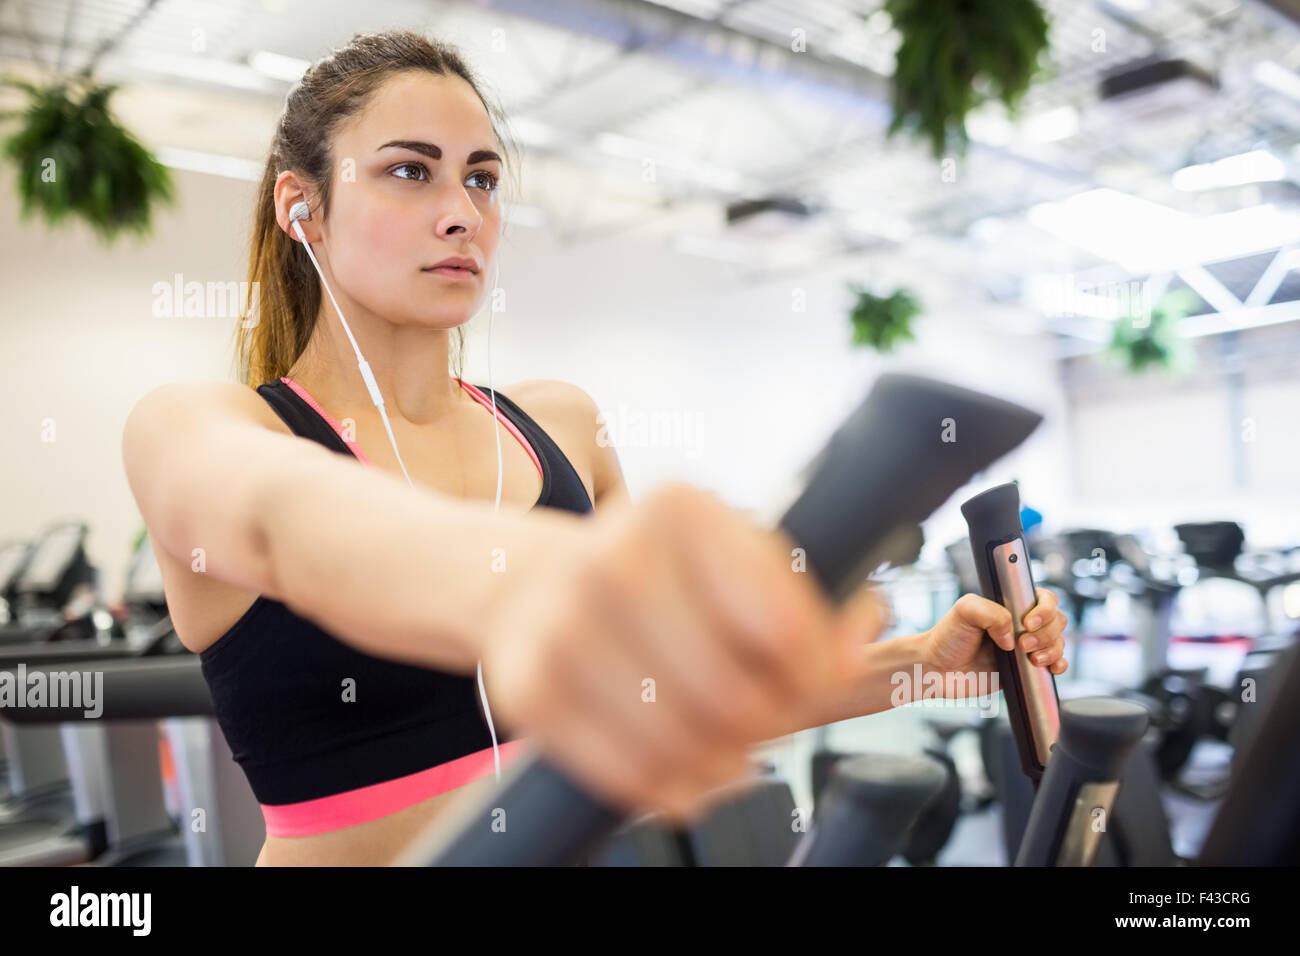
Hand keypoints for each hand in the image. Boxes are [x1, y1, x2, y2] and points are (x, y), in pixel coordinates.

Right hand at [480, 483, 862, 823]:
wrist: (537, 586)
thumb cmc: (661, 577)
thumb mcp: (741, 559)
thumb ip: (814, 602)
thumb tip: (852, 647)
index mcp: (678, 511)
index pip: (780, 626)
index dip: (814, 674)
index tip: (812, 679)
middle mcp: (611, 559)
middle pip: (733, 699)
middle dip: (769, 725)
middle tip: (769, 718)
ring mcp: (560, 626)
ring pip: (681, 745)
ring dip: (723, 764)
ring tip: (729, 746)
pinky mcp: (528, 689)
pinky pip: (627, 774)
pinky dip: (670, 786)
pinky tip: (682, 765)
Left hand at [921, 589, 1068, 698]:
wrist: (938, 670)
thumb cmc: (947, 637)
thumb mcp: (964, 611)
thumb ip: (990, 613)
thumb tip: (1012, 635)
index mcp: (1010, 605)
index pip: (1045, 598)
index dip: (1044, 610)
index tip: (1029, 622)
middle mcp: (1022, 624)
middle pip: (1057, 621)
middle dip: (1045, 633)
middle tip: (1022, 644)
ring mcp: (1026, 647)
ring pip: (1058, 642)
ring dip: (1052, 650)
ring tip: (1030, 658)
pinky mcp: (1026, 669)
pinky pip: (1055, 664)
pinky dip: (1059, 664)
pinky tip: (1049, 667)